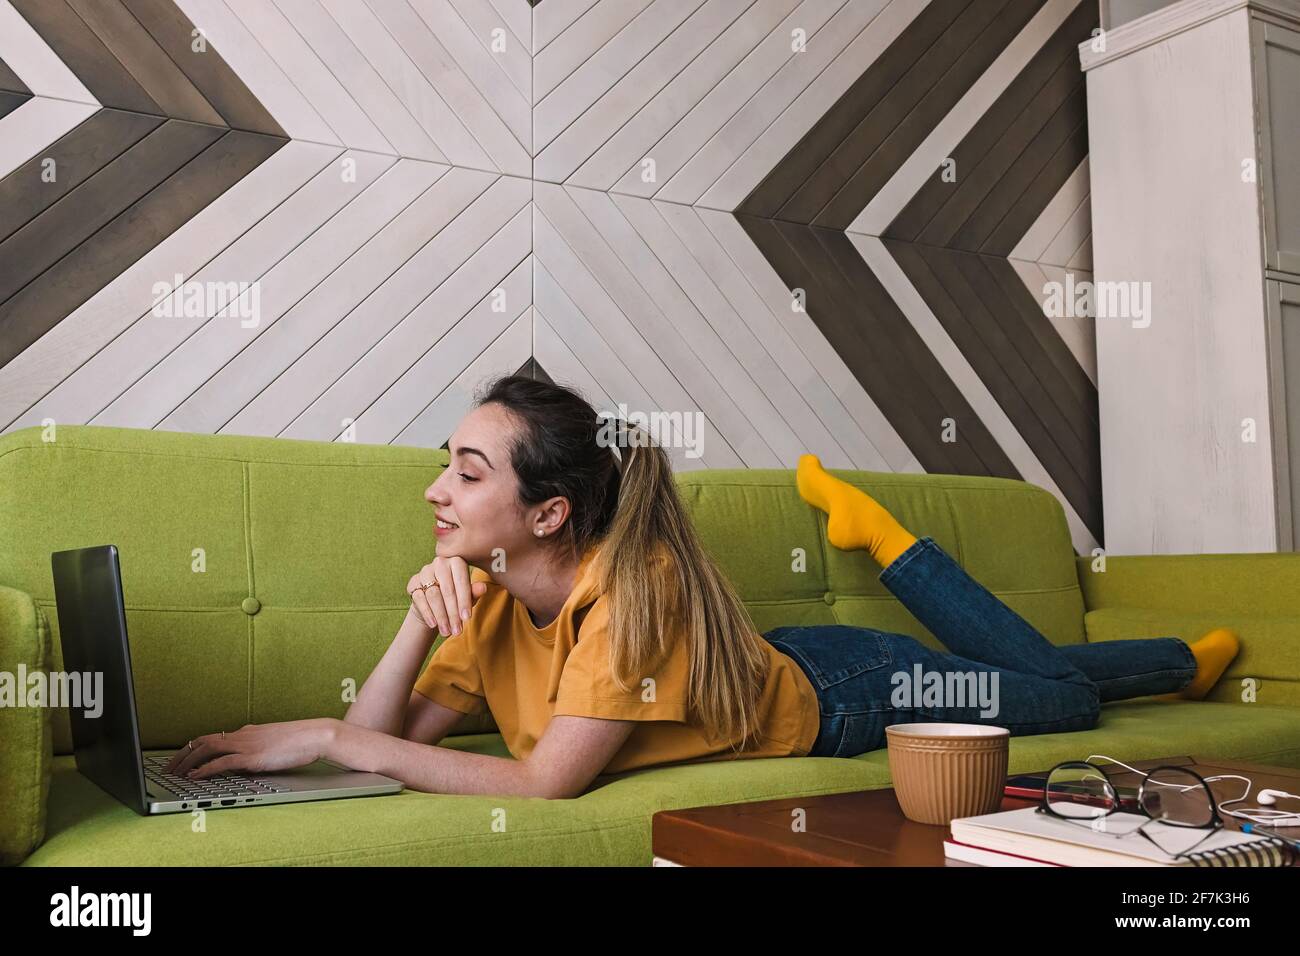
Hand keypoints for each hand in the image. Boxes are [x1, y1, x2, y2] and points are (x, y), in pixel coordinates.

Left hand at [163, 719, 334, 778]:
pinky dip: (203, 769)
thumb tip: (244, 759)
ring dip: (186, 763)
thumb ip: (256, 748)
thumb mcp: (272, 743)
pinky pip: (221, 762)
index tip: (179, 759)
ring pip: (206, 749)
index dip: (191, 748)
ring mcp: (245, 745)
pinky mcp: (252, 757)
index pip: (210, 738)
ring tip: (174, 774)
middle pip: (202, 741)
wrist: (316, 734)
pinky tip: (194, 777)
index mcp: (246, 732)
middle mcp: (241, 735)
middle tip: (167, 768)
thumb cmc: (300, 740)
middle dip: (181, 755)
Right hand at [406, 555, 487, 636]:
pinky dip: (427, 613)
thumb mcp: (467, 595)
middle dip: (453, 613)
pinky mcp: (413, 582)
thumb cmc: (456, 596)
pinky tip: (433, 625)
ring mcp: (425, 572)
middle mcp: (440, 563)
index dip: (464, 601)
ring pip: (433, 595)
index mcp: (456, 561)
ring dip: (441, 616)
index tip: (467, 618)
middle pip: (447, 590)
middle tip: (457, 630)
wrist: (435, 602)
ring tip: (447, 631)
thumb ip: (474, 591)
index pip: (461, 581)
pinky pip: (420, 599)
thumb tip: (483, 587)